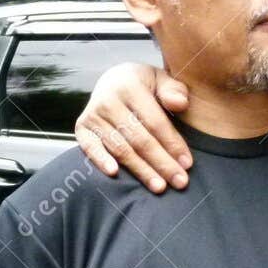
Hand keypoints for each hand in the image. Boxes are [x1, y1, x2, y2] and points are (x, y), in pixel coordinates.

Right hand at [73, 62, 191, 192]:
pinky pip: (91, 148)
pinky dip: (100, 160)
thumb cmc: (143, 86)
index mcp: (130, 87)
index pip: (154, 121)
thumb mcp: (160, 80)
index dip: (172, 144)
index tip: (187, 164)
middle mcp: (108, 101)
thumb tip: (181, 104)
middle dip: (161, 163)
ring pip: (120, 148)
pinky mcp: (81, 128)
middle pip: (138, 139)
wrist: (111, 81)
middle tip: (179, 182)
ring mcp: (92, 116)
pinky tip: (114, 173)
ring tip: (159, 186)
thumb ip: (173, 90)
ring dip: (140, 169)